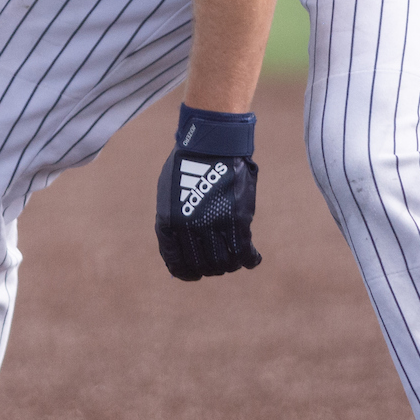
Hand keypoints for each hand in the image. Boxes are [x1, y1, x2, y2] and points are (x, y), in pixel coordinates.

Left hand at [155, 146, 261, 279]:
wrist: (212, 143)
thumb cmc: (189, 166)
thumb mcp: (170, 194)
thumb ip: (172, 223)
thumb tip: (179, 254)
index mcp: (168, 222)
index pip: (176, 262)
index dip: (185, 273)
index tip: (193, 275)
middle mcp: (189, 228)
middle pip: (202, 266)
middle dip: (209, 270)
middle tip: (217, 265)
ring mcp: (214, 226)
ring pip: (223, 263)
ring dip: (229, 266)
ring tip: (233, 260)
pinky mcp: (237, 220)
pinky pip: (244, 252)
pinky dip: (250, 260)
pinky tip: (252, 259)